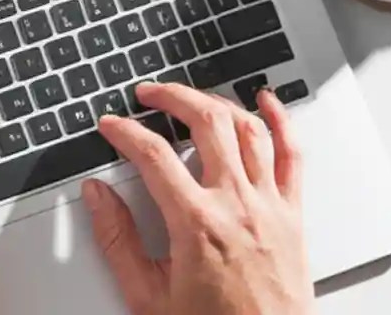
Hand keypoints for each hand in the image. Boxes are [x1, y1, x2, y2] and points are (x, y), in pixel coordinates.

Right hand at [84, 82, 314, 314]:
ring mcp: (269, 205)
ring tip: (192, 96)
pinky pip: (291, 153)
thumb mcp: (148, 297)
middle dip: (172, 97)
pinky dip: (280, 119)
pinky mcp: (293, 212)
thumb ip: (118, 241)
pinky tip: (266, 101)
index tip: (112, 125)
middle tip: (149, 95)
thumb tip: (98, 196)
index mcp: (197, 225)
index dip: (126, 132)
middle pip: (206, 122)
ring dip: (217, 102)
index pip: (153, 156)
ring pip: (247, 128)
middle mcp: (237, 205)